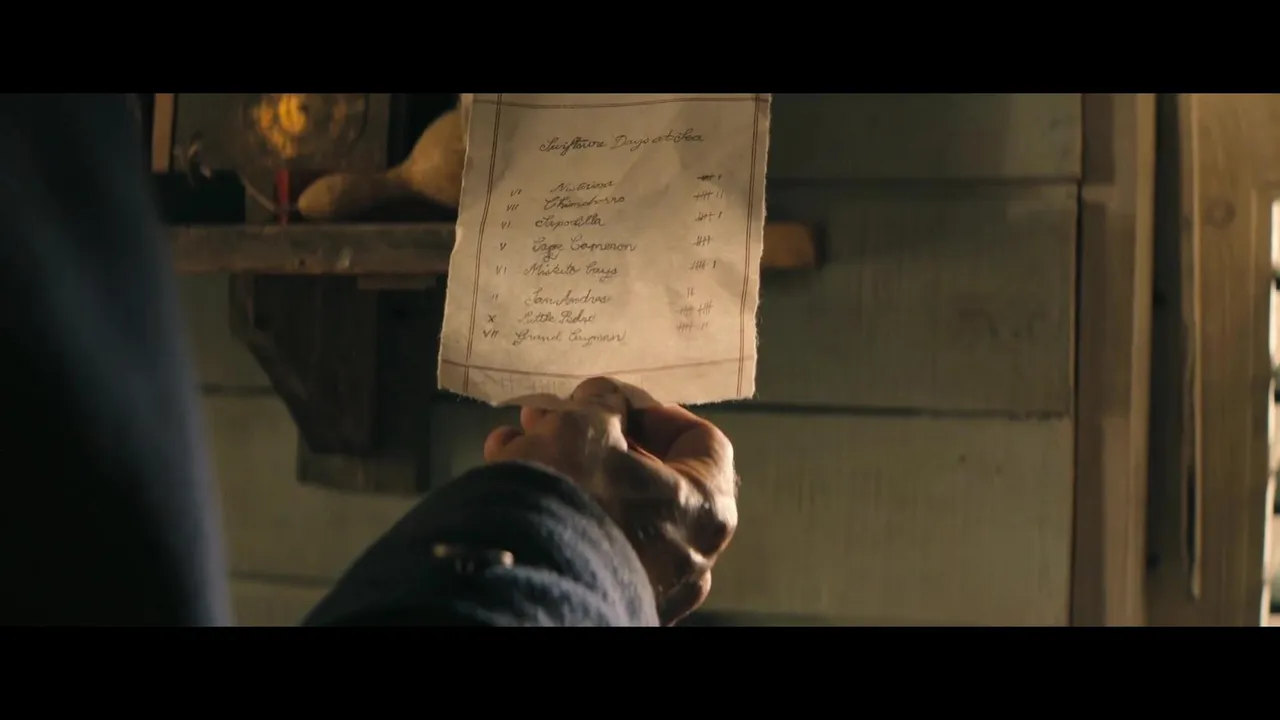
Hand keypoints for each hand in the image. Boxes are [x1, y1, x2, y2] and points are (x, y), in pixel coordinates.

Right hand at [483, 377, 737, 624]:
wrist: (521, 581)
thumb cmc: (574, 495)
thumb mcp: (585, 426)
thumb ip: (603, 402)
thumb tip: (602, 399)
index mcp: (705, 508)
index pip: (703, 441)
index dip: (657, 411)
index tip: (617, 402)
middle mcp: (689, 555)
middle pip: (649, 476)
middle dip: (596, 438)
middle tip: (556, 417)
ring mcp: (651, 586)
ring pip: (610, 509)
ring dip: (566, 468)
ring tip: (517, 443)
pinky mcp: (607, 602)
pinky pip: (587, 543)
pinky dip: (557, 509)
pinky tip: (509, 480)